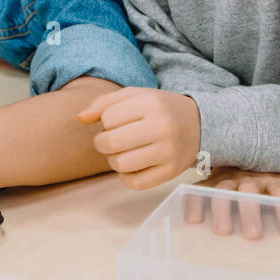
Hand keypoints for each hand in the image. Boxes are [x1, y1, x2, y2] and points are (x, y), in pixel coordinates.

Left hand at [76, 87, 199, 189]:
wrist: (199, 123)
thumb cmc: (159, 108)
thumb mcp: (136, 96)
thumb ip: (104, 103)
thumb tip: (79, 119)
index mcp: (151, 103)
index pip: (108, 118)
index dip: (105, 121)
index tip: (114, 122)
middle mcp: (162, 127)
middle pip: (110, 142)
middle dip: (101, 143)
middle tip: (108, 141)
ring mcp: (168, 152)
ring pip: (120, 164)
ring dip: (112, 160)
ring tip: (120, 152)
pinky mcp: (171, 172)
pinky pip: (134, 183)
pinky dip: (125, 176)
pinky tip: (131, 166)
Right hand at [185, 167, 279, 239]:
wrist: (249, 147)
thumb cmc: (277, 172)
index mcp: (274, 179)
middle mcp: (251, 179)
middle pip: (250, 193)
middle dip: (252, 213)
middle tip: (254, 236)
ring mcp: (229, 179)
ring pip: (223, 192)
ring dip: (222, 210)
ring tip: (223, 232)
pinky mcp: (210, 182)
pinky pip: (199, 190)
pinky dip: (194, 202)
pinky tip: (192, 219)